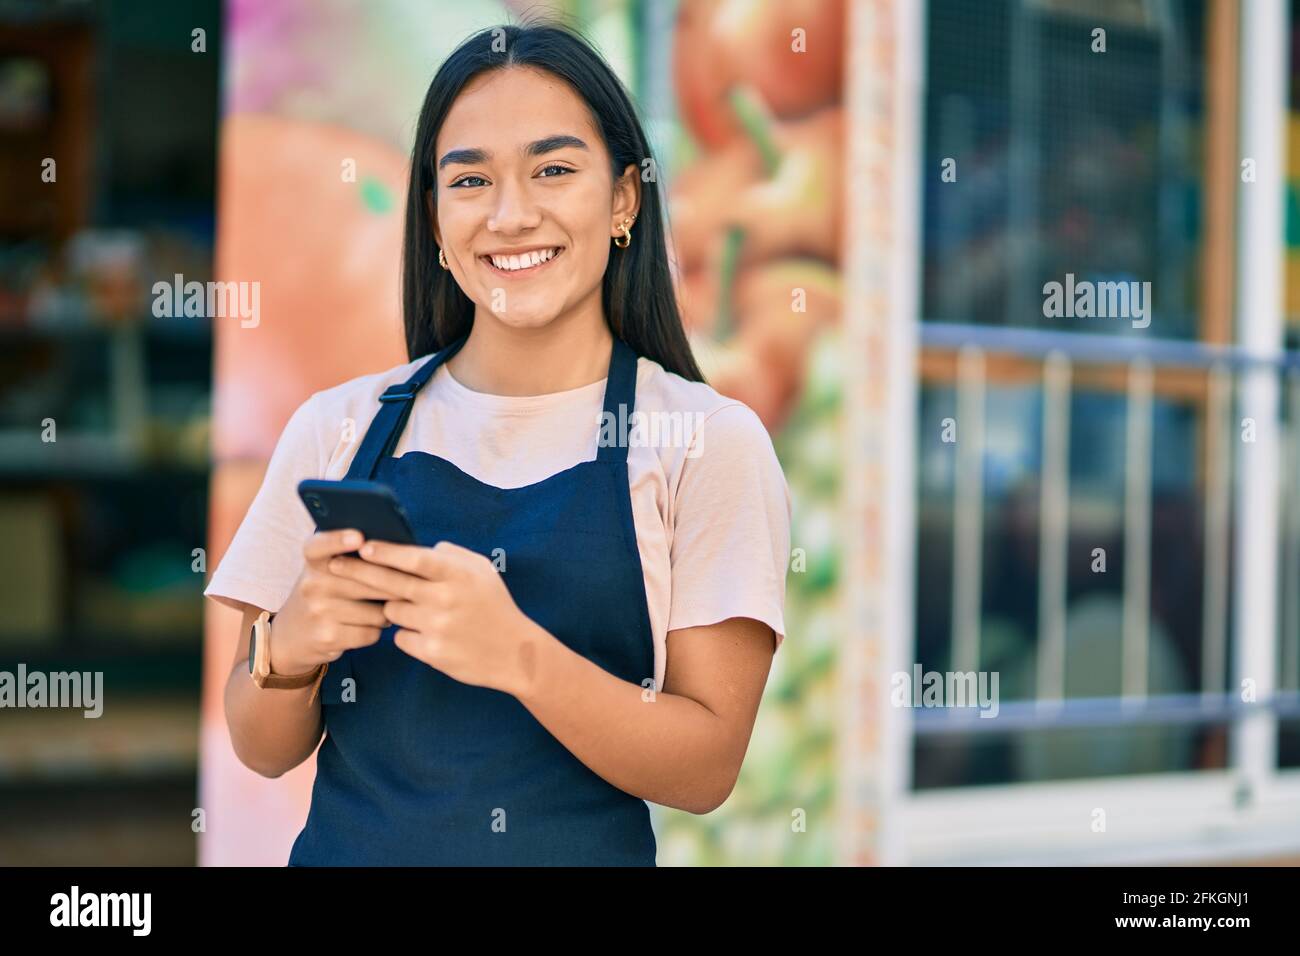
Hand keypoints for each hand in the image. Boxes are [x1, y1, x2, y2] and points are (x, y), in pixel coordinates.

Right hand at [272, 529, 400, 674]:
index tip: (359, 538)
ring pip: (377, 610)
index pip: (321, 545)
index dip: (339, 540)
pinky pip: (372, 632)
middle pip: (369, 580)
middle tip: (407, 584)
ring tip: (380, 608)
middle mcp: (312, 583)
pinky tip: (367, 626)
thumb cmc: (323, 594)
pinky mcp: (328, 637)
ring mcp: (319, 611)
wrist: (290, 636)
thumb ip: (351, 557)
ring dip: (387, 612)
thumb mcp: (325, 571)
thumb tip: (397, 553)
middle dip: (395, 584)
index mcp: (313, 561)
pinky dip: (376, 630)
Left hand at [328, 539, 538, 696]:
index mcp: (458, 574)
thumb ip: (451, 554)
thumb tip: (418, 547)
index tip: (361, 544)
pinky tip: (426, 632)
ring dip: (394, 607)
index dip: (385, 551)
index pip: (414, 558)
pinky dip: (407, 632)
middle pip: (391, 583)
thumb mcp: (483, 570)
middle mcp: (446, 599)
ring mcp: (437, 627)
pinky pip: (400, 637)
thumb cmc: (495, 605)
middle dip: (359, 572)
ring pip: (392, 611)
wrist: (514, 653)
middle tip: (336, 565)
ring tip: (416, 608)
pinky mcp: (431, 652)